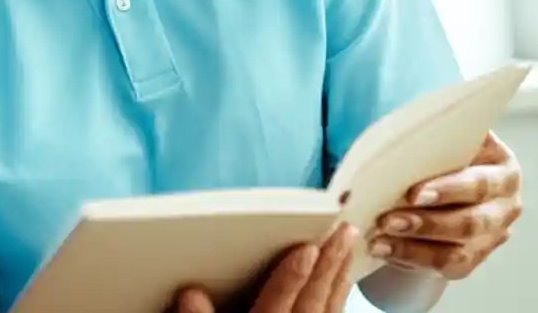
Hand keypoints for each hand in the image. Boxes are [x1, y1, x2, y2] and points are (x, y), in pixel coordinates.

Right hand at [175, 223, 358, 312]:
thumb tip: (189, 295)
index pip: (278, 306)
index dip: (291, 278)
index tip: (306, 249)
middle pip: (313, 304)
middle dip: (329, 266)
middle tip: (343, 232)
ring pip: (329, 312)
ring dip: (339, 279)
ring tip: (347, 249)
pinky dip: (338, 303)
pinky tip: (341, 289)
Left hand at [369, 131, 521, 278]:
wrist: (438, 179)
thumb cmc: (439, 152)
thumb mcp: (442, 139)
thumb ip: (430, 139)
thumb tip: (394, 141)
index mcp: (501, 167)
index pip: (478, 182)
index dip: (448, 190)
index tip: (413, 194)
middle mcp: (505, 203)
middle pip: (471, 221)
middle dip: (427, 223)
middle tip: (388, 220)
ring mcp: (492, 235)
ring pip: (459, 249)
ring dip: (415, 244)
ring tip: (381, 236)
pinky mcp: (474, 257)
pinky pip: (446, 265)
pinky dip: (411, 257)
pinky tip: (384, 249)